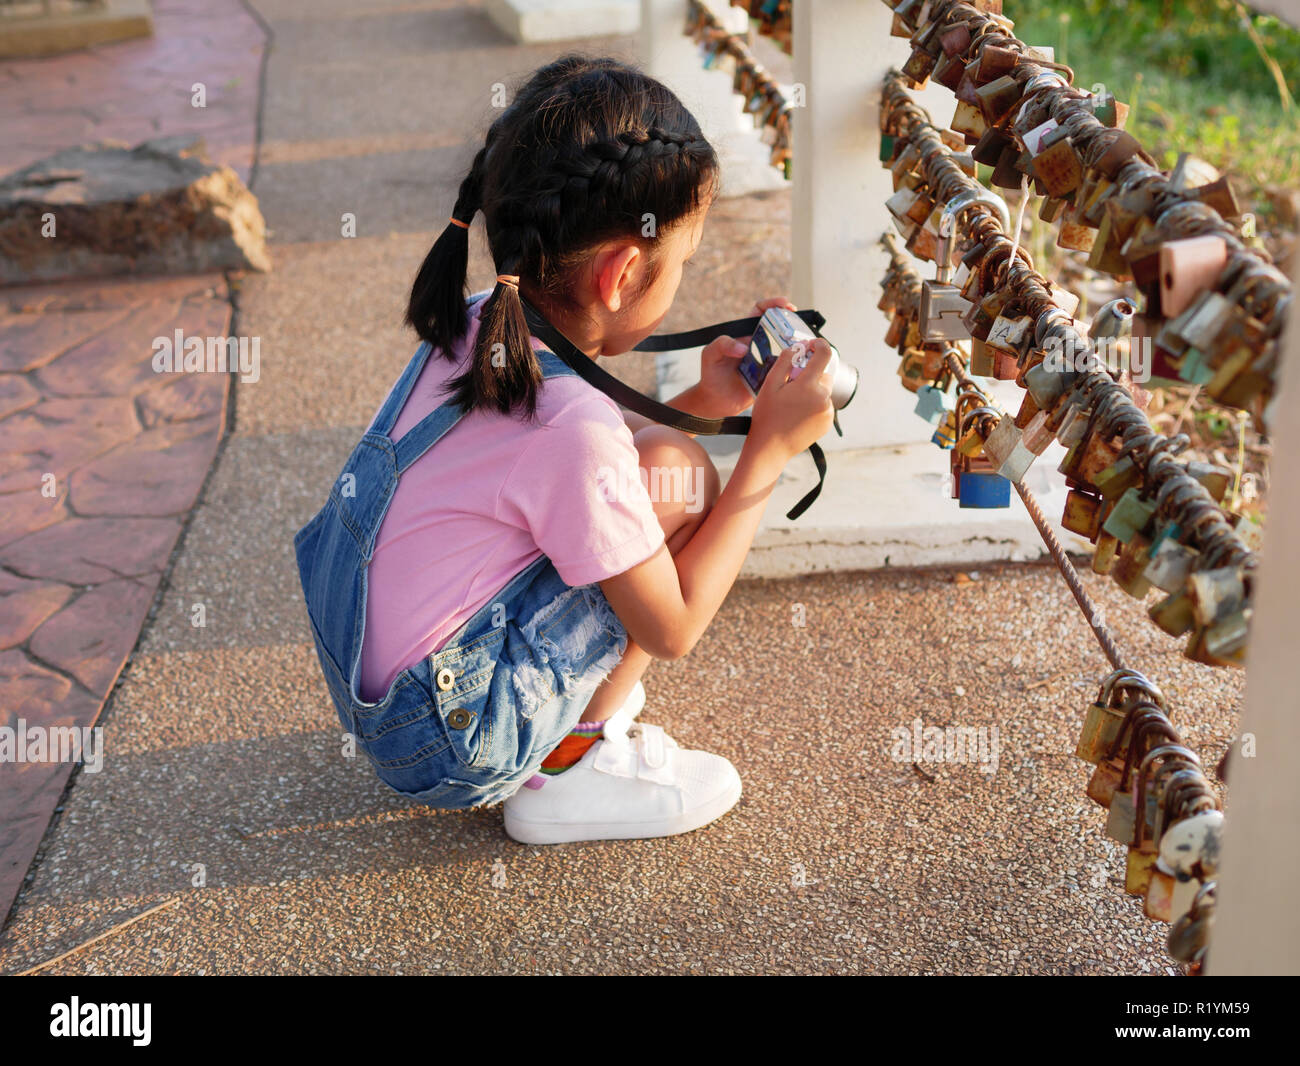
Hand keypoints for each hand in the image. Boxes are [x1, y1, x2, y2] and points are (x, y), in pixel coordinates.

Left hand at [692, 296, 797, 418]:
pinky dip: (795, 366)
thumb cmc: (712, 374)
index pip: (760, 312)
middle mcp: (759, 345)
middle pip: (780, 328)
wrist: (717, 401)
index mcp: (745, 335)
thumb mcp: (710, 355)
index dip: (773, 304)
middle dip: (793, 323)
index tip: (785, 304)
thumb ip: (722, 345)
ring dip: (797, 345)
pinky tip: (802, 367)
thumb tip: (743, 348)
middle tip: (799, 327)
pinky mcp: (772, 376)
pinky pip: (786, 369)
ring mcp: (767, 360)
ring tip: (804, 346)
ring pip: (787, 348)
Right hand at [748, 338, 835, 460]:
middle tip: (792, 383)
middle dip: (810, 373)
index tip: (811, 345)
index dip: (819, 344)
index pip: (824, 354)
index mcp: (809, 386)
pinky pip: (824, 405)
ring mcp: (828, 411)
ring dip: (812, 390)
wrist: (771, 448)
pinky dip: (814, 404)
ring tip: (793, 403)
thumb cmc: (767, 416)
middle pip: (824, 373)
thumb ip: (785, 361)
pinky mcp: (828, 422)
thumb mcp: (769, 385)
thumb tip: (798, 346)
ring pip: (824, 390)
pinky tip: (798, 413)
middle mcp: (823, 397)